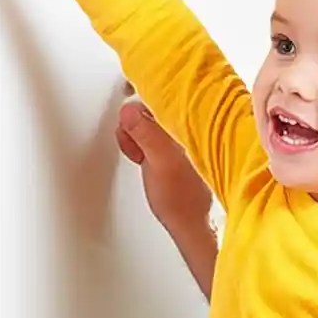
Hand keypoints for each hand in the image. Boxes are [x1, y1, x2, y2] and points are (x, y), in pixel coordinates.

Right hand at [115, 97, 212, 234]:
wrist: (188, 222)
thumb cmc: (183, 199)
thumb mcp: (160, 163)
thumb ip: (145, 134)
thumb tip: (129, 110)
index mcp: (189, 126)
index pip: (163, 95)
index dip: (143, 95)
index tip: (128, 98)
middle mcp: (186, 128)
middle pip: (151, 105)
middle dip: (134, 120)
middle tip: (133, 141)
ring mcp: (177, 138)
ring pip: (146, 121)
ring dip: (134, 134)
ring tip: (138, 154)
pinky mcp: (169, 148)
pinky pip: (147, 134)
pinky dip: (138, 142)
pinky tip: (139, 156)